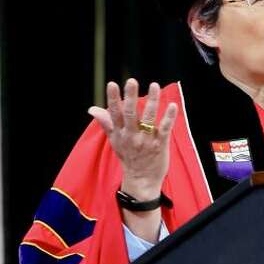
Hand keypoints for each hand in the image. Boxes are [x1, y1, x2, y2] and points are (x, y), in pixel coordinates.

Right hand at [87, 78, 178, 200]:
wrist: (141, 182)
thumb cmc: (128, 158)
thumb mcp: (114, 141)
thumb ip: (106, 123)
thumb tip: (92, 109)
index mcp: (120, 133)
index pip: (114, 113)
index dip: (113, 98)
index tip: (112, 84)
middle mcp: (131, 136)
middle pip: (129, 114)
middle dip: (130, 96)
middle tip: (131, 81)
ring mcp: (146, 140)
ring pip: (148, 118)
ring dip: (151, 101)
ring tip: (154, 85)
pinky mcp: (159, 145)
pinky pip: (164, 129)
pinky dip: (168, 118)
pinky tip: (172, 106)